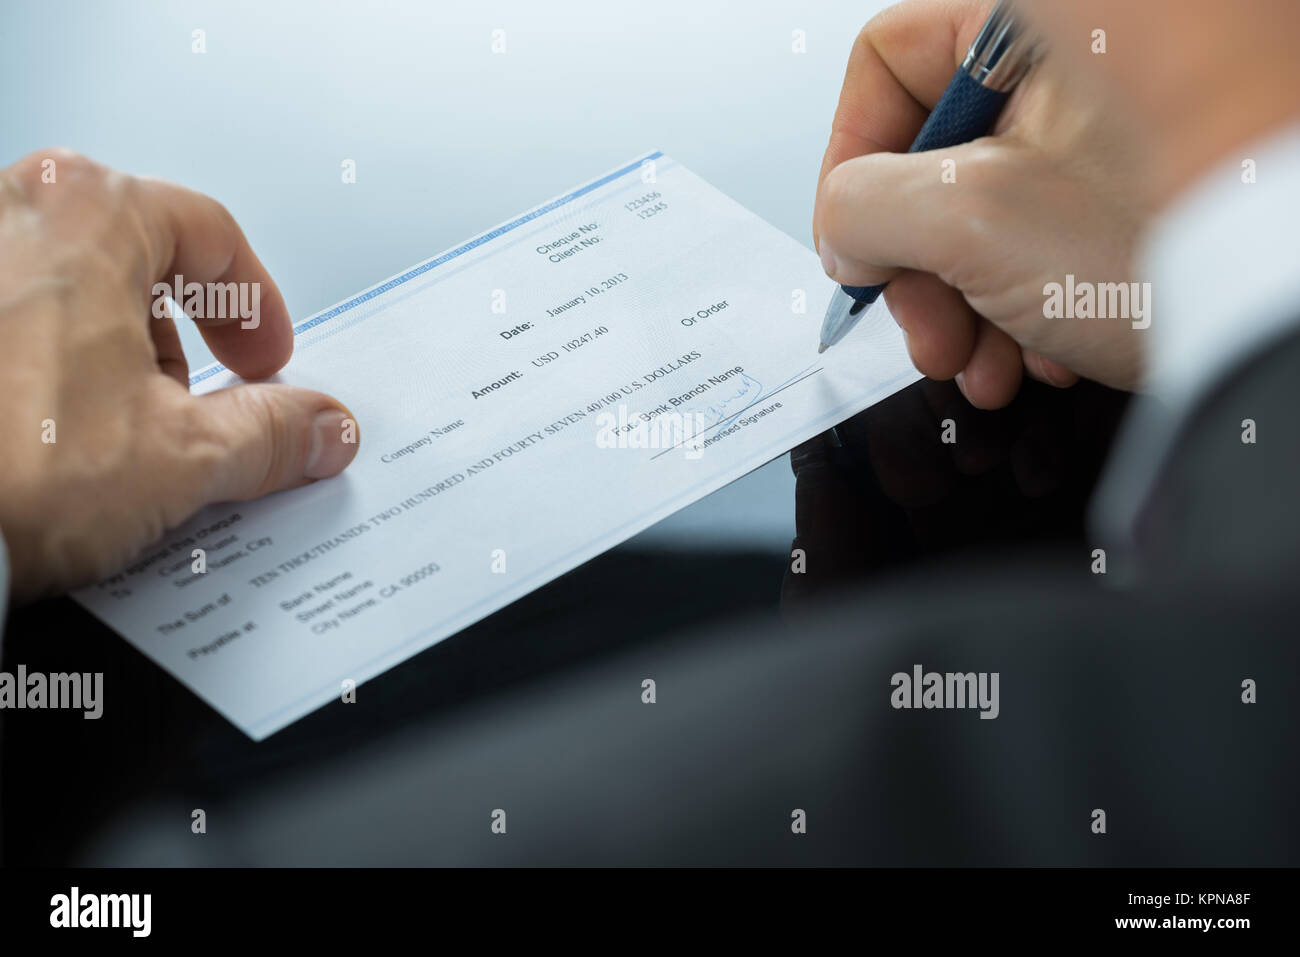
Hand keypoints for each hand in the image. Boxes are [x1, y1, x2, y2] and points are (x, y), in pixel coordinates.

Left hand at [0, 149, 358, 601]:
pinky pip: (9, 319)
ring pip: (64, 284)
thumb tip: (319, 427)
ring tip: (121, 430)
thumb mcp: (183, 456)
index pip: (209, 234)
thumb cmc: (5, 470)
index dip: (256, 306)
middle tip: (200, 397)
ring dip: (111, 349)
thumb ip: (272, 432)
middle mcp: (5, 212)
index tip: (265, 358)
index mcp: (84, 212)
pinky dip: (45, 363)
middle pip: (133, 253)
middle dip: (180, 332)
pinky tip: (51, 434)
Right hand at [813, 0, 1151, 407]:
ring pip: (986, 203)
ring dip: (968, 301)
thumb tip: (843, 229)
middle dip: (920, 265)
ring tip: (989, 364)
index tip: (855, 246)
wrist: (1294, 308)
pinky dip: (1028, 298)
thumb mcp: (973, 219)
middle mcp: (1075, 57)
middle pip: (935, 149)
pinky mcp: (1136, 183)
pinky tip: (1047, 349)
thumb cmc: (1173, 238)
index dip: (850, 162)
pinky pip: (1046, 229)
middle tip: (929, 333)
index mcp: (1035, 17)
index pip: (889, 59)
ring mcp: (1109, 123)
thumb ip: (863, 207)